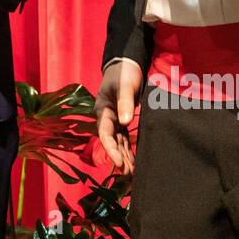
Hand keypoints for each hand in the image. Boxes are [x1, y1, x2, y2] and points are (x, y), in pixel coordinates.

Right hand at [95, 58, 142, 174]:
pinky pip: (124, 138)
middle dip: (119, 158)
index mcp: (103, 110)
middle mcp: (107, 117)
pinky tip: (134, 160)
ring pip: (118, 142)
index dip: (111, 150)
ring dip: (124, 156)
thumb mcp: (125, 86)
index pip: (105, 134)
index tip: (120, 163)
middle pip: (111, 142)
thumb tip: (124, 123)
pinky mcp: (123, 118)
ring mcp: (114, 119)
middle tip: (128, 175)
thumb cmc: (124, 73)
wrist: (127, 63)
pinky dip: (128, 149)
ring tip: (132, 174)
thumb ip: (125, 103)